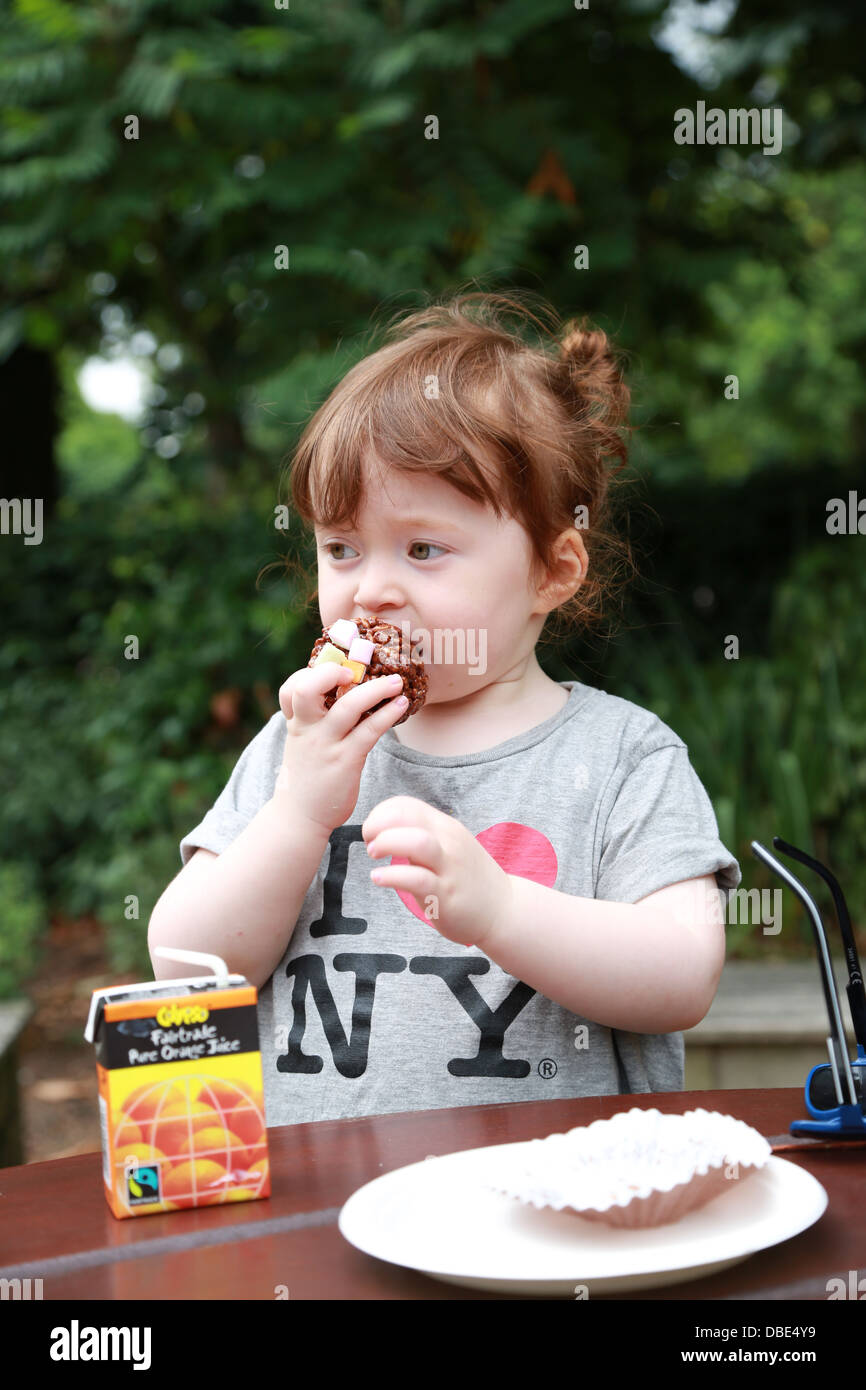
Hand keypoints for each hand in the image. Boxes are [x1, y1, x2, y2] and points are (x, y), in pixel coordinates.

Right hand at [275, 662, 409, 834]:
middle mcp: (307, 729)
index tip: (333, 670)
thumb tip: (344, 696)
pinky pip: (369, 731)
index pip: (290, 689)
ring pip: (347, 706)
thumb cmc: (307, 777)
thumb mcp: (302, 744)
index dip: (308, 674)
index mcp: (296, 723)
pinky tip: (401, 706)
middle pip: (306, 689)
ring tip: (397, 682)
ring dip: (376, 689)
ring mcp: (326, 744)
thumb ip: (315, 722)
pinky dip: (387, 715)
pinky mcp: (346, 761)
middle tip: (356, 671)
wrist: (300, 817)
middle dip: (330, 672)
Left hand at [362, 795, 512, 949]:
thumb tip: (386, 831)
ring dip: (387, 843)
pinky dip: (392, 876)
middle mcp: (448, 842)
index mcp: (445, 827)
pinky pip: (417, 879)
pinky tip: (378, 878)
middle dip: (379, 824)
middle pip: (408, 816)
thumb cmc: (468, 878)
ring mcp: (449, 867)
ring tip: (373, 854)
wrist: (503, 910)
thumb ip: (421, 836)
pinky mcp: (446, 894)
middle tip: (369, 842)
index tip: (372, 831)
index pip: (407, 804)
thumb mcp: (448, 847)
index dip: (381, 813)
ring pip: (416, 841)